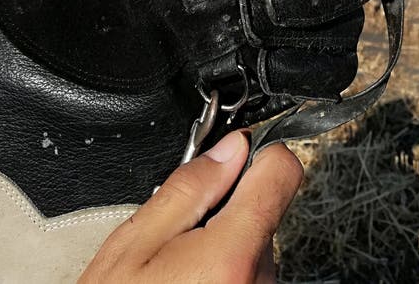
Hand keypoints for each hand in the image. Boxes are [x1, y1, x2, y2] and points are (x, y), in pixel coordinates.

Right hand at [80, 131, 302, 283]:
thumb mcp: (135, 245)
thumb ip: (189, 188)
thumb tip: (231, 147)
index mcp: (233, 253)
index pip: (283, 173)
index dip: (261, 152)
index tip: (240, 153)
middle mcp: (260, 280)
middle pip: (265, 210)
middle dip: (228, 209)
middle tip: (183, 233)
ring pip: (257, 245)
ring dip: (226, 245)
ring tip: (180, 269)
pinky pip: (252, 275)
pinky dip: (228, 272)